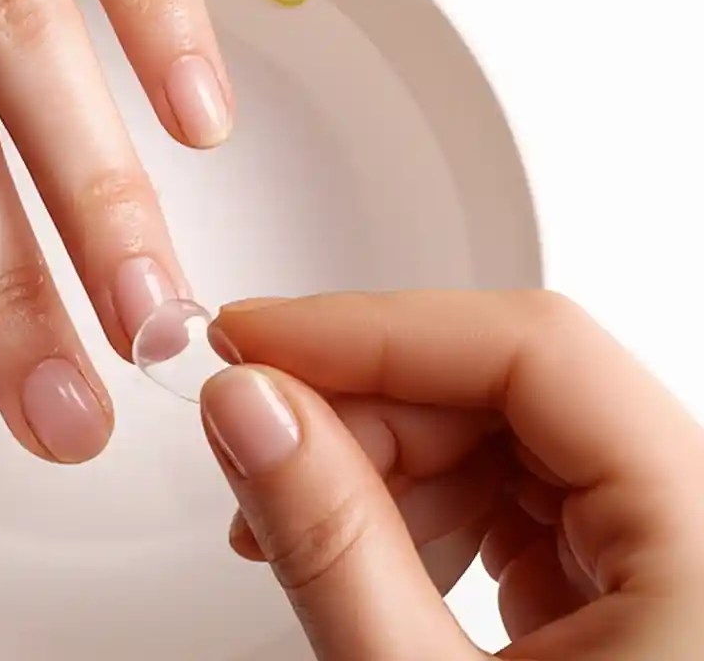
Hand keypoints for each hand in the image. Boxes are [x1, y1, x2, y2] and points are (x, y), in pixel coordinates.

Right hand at [203, 292, 703, 659]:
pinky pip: (511, 490)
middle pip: (512, 383)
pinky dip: (416, 506)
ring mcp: (668, 551)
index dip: (372, 330)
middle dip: (360, 409)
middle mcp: (703, 528)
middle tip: (253, 440)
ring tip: (294, 529)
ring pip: (502, 431)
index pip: (538, 349)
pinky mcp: (625, 579)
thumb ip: (332, 545)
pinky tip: (359, 552)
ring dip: (378, 463)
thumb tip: (251, 411)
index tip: (253, 342)